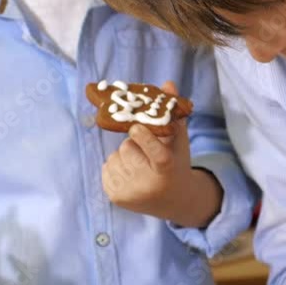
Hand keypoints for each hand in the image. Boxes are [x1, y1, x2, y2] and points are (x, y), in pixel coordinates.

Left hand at [102, 81, 220, 227]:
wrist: (174, 201)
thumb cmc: (177, 164)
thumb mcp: (179, 141)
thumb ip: (172, 112)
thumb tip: (167, 83)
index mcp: (168, 171)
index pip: (157, 154)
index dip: (145, 139)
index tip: (135, 127)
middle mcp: (148, 185)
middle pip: (129, 148)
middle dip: (135, 144)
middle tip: (147, 154)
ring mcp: (130, 193)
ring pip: (116, 155)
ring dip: (125, 155)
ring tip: (141, 167)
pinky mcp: (116, 197)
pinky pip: (106, 166)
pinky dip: (116, 165)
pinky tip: (131, 174)